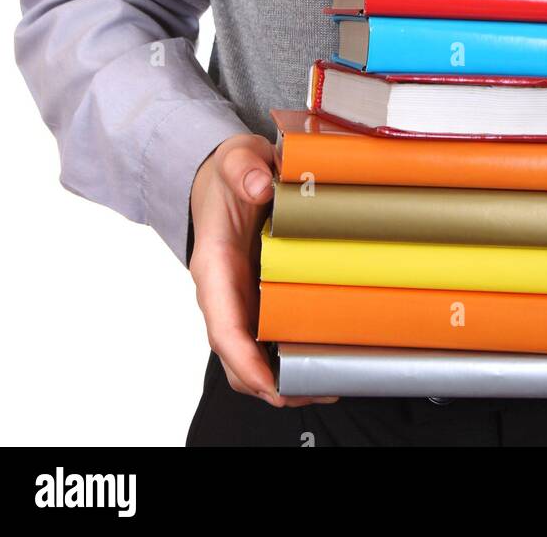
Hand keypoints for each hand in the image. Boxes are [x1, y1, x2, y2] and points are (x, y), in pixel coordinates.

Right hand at [189, 132, 338, 408]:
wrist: (223, 176)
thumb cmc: (228, 173)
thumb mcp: (235, 157)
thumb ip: (243, 167)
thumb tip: (260, 184)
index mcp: (214, 266)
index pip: (222, 325)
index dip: (244, 359)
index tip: (270, 382)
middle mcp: (224, 294)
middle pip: (238, 357)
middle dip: (271, 385)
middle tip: (318, 388)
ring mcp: (241, 301)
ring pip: (253, 357)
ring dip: (285, 379)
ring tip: (331, 382)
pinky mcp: (258, 300)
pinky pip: (269, 339)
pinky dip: (292, 357)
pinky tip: (328, 357)